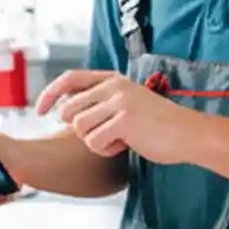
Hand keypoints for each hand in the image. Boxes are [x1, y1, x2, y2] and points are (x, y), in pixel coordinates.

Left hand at [36, 70, 198, 164]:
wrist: (189, 134)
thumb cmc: (158, 124)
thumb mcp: (126, 102)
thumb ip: (100, 100)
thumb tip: (64, 109)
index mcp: (112, 79)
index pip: (69, 79)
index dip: (50, 94)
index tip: (39, 111)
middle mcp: (113, 86)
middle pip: (69, 110)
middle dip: (79, 129)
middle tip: (104, 134)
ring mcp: (119, 102)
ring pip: (79, 128)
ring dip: (95, 141)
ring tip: (118, 139)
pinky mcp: (124, 120)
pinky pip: (94, 142)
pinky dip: (106, 149)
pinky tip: (125, 145)